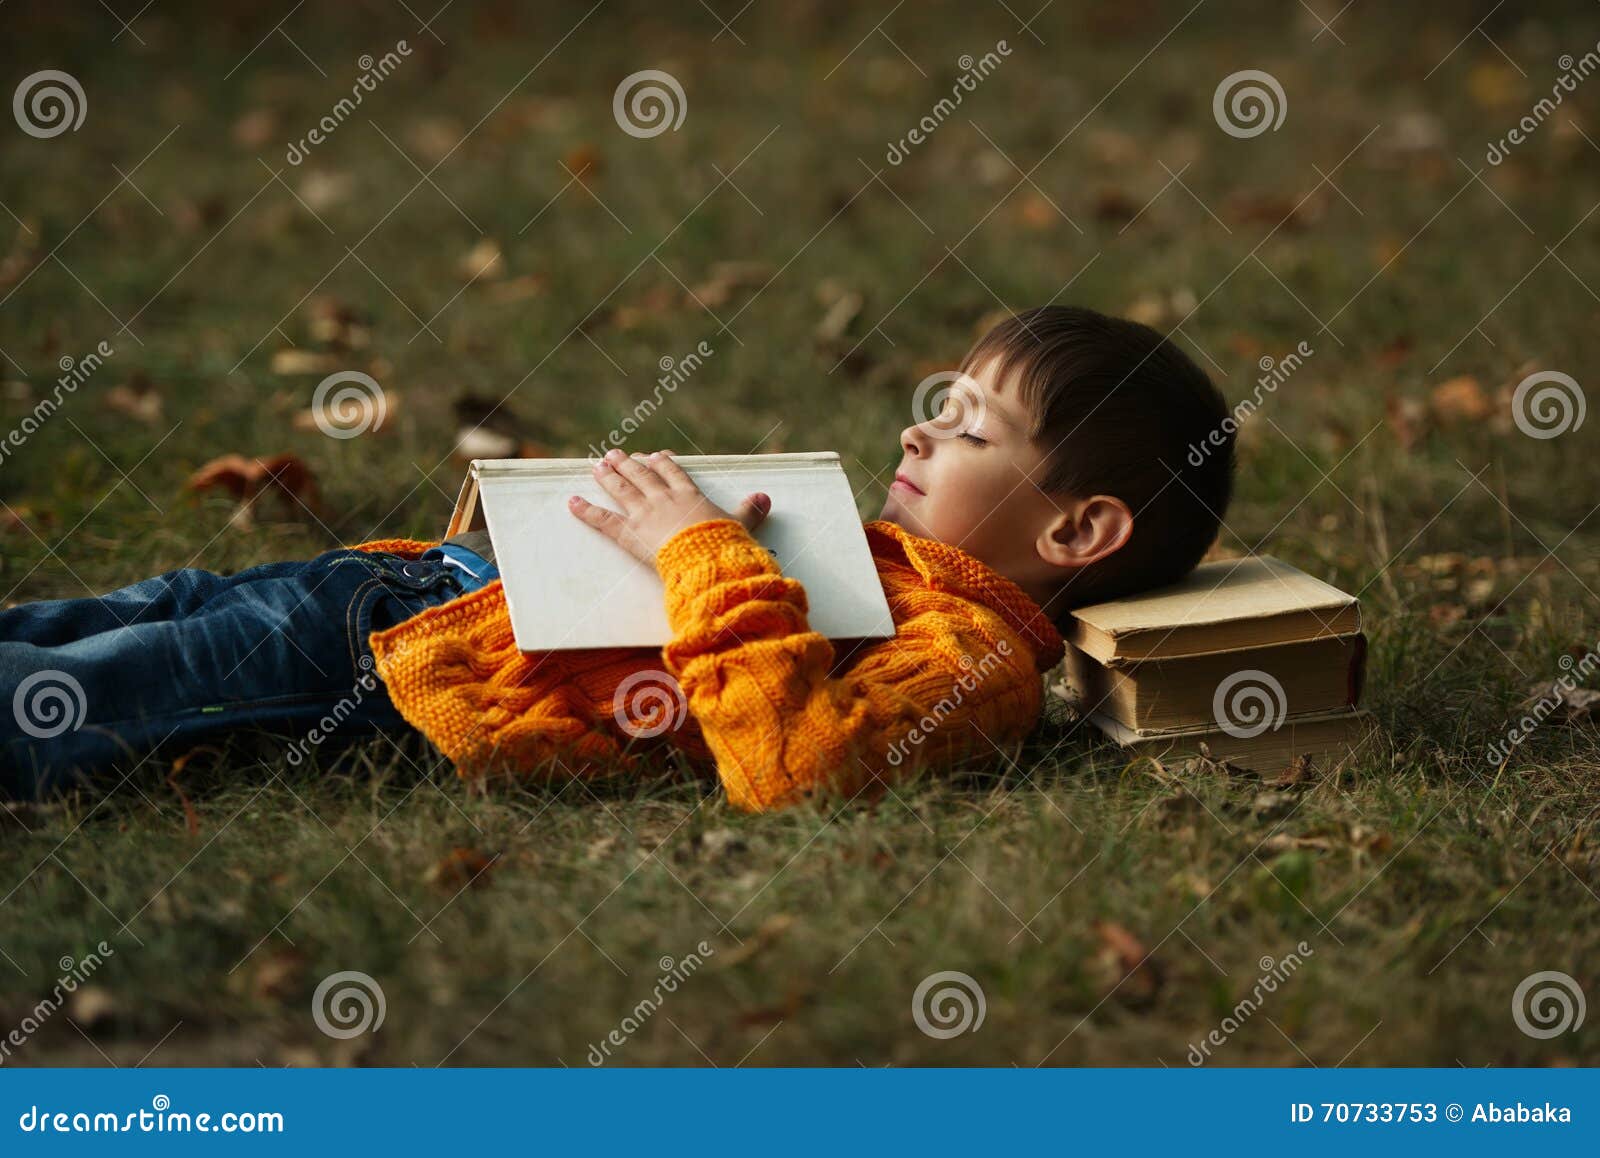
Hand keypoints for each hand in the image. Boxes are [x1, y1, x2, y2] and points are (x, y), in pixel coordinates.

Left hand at [568, 449, 770, 566]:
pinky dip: (586, 511)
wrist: (706, 559)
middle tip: (616, 454)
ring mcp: (644, 514)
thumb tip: (765, 498)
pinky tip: (571, 501)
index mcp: (690, 496)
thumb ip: (749, 511)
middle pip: (642, 477)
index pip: (674, 475)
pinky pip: (603, 520)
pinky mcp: (629, 533)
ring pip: (622, 490)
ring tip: (597, 465)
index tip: (656, 456)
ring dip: (608, 477)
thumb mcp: (741, 525)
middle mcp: (664, 499)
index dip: (663, 464)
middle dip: (628, 464)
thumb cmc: (724, 544)